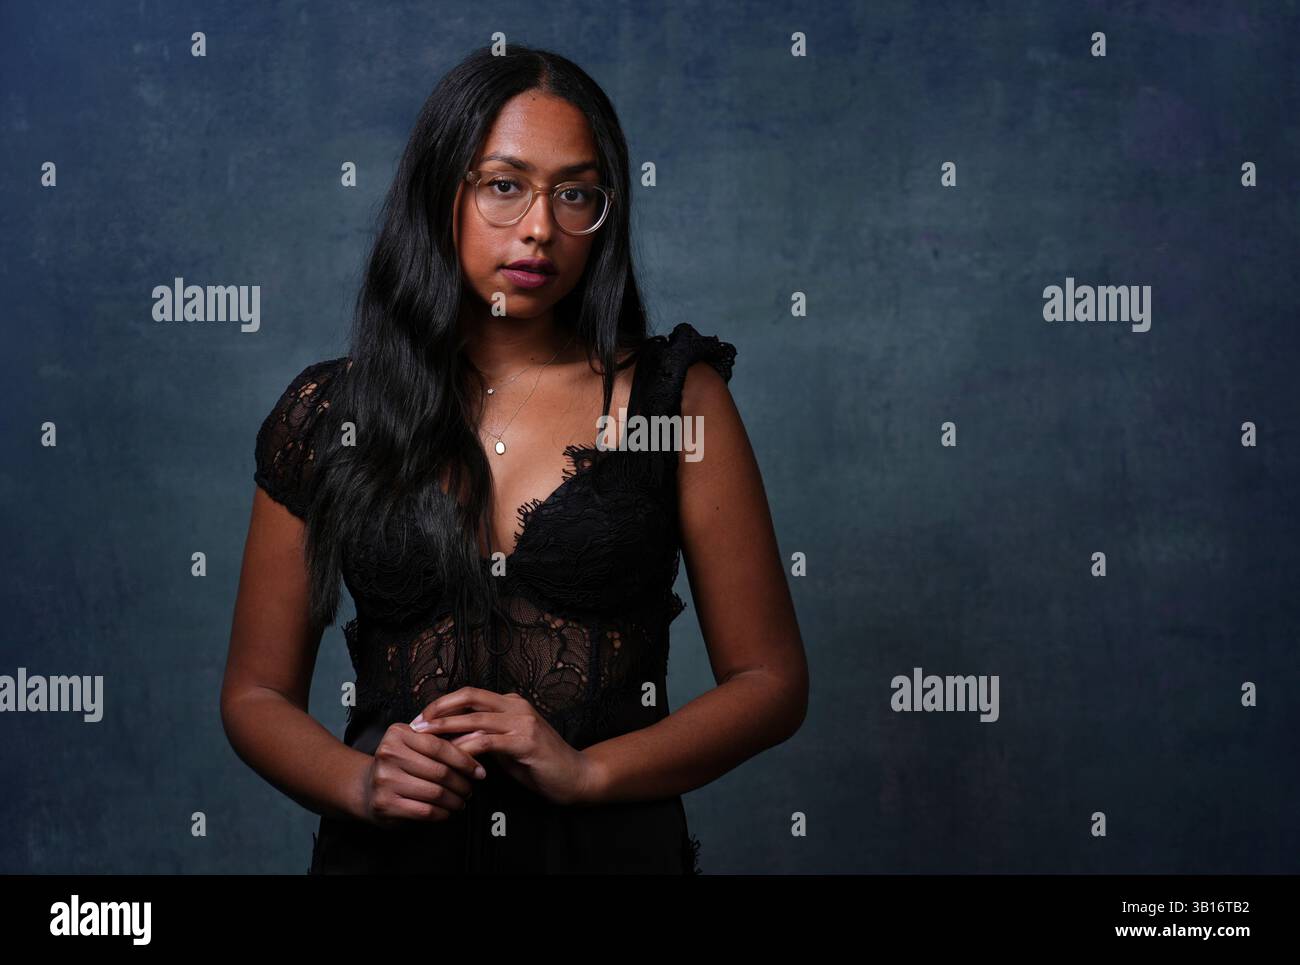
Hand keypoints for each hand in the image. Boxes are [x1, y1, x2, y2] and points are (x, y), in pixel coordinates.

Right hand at [357, 721, 488, 828]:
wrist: (366, 788)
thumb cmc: (401, 764)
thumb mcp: (418, 745)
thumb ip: (447, 741)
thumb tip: (482, 736)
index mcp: (398, 734)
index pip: (440, 746)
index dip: (465, 760)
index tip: (480, 771)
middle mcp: (388, 754)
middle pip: (439, 771)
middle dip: (462, 783)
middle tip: (471, 789)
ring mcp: (384, 780)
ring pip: (434, 792)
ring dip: (455, 800)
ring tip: (462, 801)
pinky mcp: (385, 804)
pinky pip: (425, 810)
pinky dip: (442, 813)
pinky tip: (448, 811)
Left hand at [411, 687, 600, 805]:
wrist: (575, 776)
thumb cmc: (539, 763)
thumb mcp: (508, 744)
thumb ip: (486, 735)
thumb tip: (452, 737)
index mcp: (511, 703)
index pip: (470, 695)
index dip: (443, 704)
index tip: (421, 718)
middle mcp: (516, 706)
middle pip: (470, 697)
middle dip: (439, 709)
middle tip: (416, 723)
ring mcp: (523, 722)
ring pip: (475, 718)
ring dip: (447, 728)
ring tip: (426, 738)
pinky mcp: (526, 741)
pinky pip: (487, 741)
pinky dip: (467, 747)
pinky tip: (454, 757)